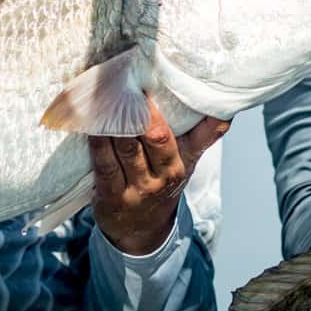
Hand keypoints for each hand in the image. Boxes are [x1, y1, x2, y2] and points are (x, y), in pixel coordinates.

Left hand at [88, 98, 228, 254]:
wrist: (142, 231)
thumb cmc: (162, 183)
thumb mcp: (187, 161)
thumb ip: (201, 132)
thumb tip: (218, 97)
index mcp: (186, 160)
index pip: (206, 133)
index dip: (208, 114)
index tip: (197, 84)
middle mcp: (166, 174)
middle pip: (158, 136)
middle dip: (144, 109)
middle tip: (130, 79)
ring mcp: (139, 187)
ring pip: (128, 146)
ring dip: (115, 120)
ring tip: (106, 93)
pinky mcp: (113, 195)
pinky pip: (105, 163)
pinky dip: (98, 141)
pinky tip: (91, 124)